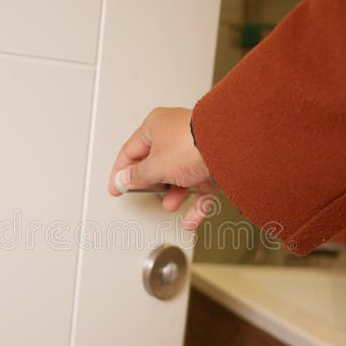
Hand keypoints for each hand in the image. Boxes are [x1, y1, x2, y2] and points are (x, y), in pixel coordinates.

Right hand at [108, 107, 218, 228]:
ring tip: (170, 205)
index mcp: (156, 126)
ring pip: (181, 176)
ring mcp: (197, 149)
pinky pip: (202, 188)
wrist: (230, 147)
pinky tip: (191, 220)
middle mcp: (177, 135)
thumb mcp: (155, 166)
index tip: (116, 188)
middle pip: (157, 163)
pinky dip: (197, 205)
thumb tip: (124, 180)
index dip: (121, 171)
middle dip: (153, 182)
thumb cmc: (192, 144)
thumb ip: (137, 176)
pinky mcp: (215, 164)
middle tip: (145, 192)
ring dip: (174, 194)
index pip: (131, 150)